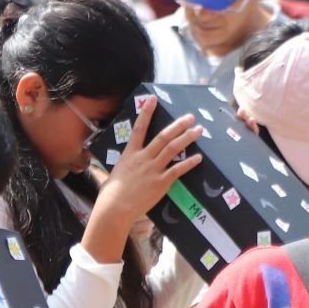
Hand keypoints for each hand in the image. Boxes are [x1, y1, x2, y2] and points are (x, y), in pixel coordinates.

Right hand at [95, 96, 202, 228]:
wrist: (115, 208)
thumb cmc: (110, 195)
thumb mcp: (113, 175)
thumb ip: (121, 169)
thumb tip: (120, 170)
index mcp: (130, 154)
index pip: (139, 128)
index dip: (147, 112)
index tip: (153, 99)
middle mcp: (143, 158)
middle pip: (163, 137)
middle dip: (178, 125)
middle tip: (190, 117)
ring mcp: (152, 169)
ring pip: (172, 149)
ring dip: (187, 138)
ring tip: (198, 130)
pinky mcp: (160, 183)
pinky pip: (177, 170)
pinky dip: (189, 163)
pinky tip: (198, 158)